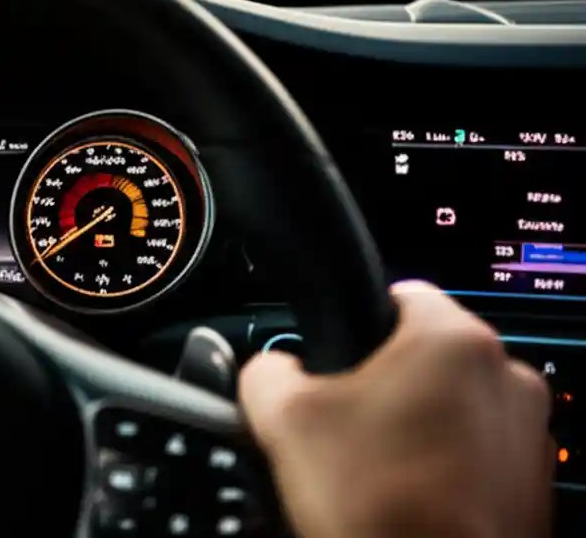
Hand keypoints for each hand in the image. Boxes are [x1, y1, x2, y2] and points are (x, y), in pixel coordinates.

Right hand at [240, 281, 552, 537]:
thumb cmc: (377, 504)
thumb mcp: (284, 419)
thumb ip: (266, 370)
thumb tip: (269, 370)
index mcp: (453, 340)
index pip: (398, 292)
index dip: (354, 324)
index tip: (336, 359)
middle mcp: (507, 376)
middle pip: (425, 354)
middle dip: (384, 382)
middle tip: (343, 424)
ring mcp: (528, 432)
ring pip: (452, 404)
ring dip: (417, 423)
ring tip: (374, 466)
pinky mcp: (531, 481)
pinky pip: (477, 451)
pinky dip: (444, 464)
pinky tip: (406, 493)